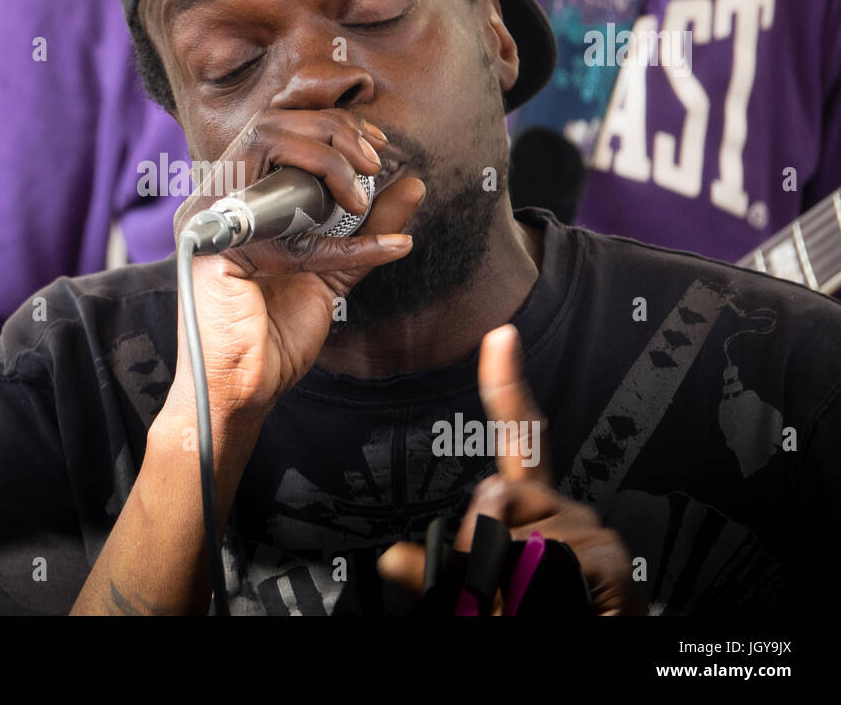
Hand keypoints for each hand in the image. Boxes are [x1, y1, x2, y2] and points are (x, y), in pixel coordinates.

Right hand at [159, 107, 425, 431]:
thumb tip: (411, 184)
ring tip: (361, 185)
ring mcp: (209, 211)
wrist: (247, 388)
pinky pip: (273, 200)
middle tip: (375, 158)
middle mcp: (219, 198)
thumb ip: (367, 228)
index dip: (333, 126)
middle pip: (273, 121)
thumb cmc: (278, 336)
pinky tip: (350, 221)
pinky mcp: (211, 233)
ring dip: (326, 151)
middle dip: (335, 129)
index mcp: (241, 201)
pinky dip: (320, 204)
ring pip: (265, 136)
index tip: (377, 145)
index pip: (282, 131)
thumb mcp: (334, 270)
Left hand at [377, 325, 645, 615]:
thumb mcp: (475, 593)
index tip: (499, 337)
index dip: (508, 386)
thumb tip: (391, 557)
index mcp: (533, 509)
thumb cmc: (526, 619)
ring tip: (520, 605)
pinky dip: (530, 593)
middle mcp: (566, 512)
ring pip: (515, 535)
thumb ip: (441, 571)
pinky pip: (545, 564)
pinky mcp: (609, 562)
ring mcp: (590, 534)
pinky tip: (546, 606)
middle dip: (472, 545)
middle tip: (486, 591)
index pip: (521, 440)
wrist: (591, 663)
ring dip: (500, 581)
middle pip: (495, 493)